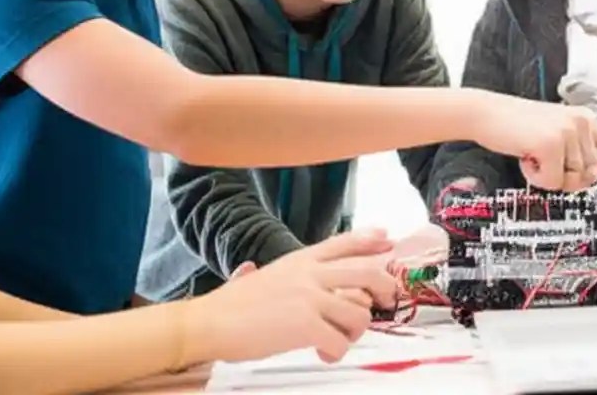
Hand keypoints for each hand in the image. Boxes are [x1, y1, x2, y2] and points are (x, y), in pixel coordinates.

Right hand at [188, 230, 396, 363]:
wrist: (209, 322)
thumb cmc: (228, 305)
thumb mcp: (254, 276)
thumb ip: (261, 272)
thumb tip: (247, 270)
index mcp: (299, 260)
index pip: (343, 242)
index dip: (369, 241)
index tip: (387, 241)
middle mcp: (309, 274)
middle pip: (366, 272)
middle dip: (385, 287)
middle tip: (385, 301)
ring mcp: (309, 298)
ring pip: (359, 313)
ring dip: (355, 332)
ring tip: (338, 339)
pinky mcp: (306, 325)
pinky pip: (340, 341)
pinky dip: (336, 353)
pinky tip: (323, 355)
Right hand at [471, 92, 596, 190]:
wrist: (486, 112)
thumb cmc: (515, 128)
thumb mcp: (552, 135)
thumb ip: (573, 151)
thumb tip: (587, 176)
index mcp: (584, 120)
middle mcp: (582, 123)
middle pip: (588, 174)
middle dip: (563, 176)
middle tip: (539, 159)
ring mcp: (568, 132)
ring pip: (571, 180)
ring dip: (547, 177)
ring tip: (530, 154)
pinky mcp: (551, 143)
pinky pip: (552, 182)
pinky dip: (535, 178)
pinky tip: (525, 157)